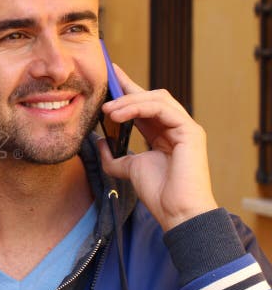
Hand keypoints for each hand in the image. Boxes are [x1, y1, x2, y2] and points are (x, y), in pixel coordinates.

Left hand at [97, 64, 218, 230]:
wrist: (176, 212)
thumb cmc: (159, 194)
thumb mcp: (128, 169)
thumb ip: (113, 156)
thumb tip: (98, 141)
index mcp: (163, 134)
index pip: (144, 105)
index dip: (127, 89)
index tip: (109, 77)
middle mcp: (176, 127)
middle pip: (151, 96)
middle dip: (127, 87)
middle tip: (105, 81)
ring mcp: (186, 128)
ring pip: (156, 98)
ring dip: (128, 100)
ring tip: (107, 109)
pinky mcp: (191, 131)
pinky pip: (162, 109)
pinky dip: (138, 107)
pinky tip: (119, 115)